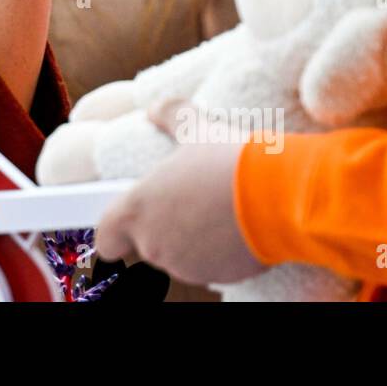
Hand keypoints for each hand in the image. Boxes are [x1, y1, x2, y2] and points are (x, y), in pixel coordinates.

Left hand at [94, 101, 266, 284]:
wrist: (281, 195)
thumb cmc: (230, 160)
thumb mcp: (197, 127)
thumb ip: (171, 115)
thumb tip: (156, 107)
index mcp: (138, 210)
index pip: (105, 239)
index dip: (115, 231)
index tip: (131, 217)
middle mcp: (155, 243)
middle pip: (146, 244)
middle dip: (162, 227)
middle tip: (187, 200)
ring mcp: (186, 265)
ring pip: (178, 256)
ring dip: (190, 239)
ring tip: (215, 208)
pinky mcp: (219, 278)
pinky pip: (210, 266)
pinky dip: (218, 253)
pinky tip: (235, 227)